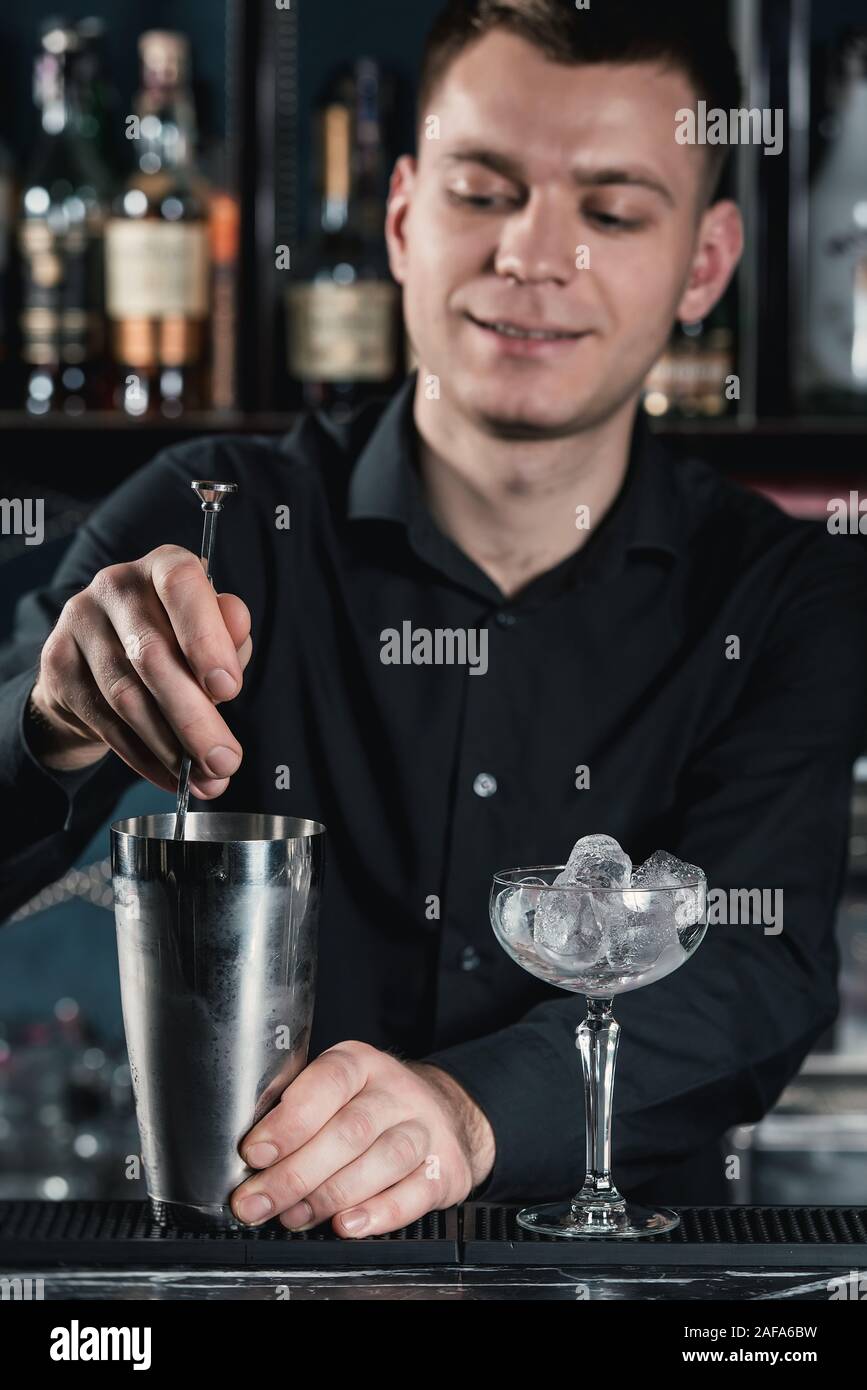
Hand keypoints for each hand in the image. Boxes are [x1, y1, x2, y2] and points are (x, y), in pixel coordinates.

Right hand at [29, 544, 250, 796]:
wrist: (102, 659)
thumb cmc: (175, 641)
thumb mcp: (212, 634)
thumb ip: (229, 635)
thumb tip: (238, 628)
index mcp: (162, 566)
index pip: (181, 585)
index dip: (205, 637)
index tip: (229, 690)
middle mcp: (116, 585)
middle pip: (151, 654)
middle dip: (195, 717)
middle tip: (225, 760)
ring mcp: (80, 623)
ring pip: (126, 695)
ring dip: (171, 746)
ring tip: (206, 778)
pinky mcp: (58, 665)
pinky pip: (104, 721)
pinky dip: (143, 757)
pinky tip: (171, 777)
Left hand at [231, 1040, 495, 1236]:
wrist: (443, 1113)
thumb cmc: (370, 1106)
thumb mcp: (335, 1092)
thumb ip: (298, 1114)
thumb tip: (252, 1160)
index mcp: (360, 1064)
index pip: (327, 1083)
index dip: (289, 1121)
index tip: (255, 1154)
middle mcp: (397, 1091)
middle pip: (351, 1130)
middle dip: (296, 1173)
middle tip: (260, 1201)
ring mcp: (426, 1128)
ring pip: (384, 1159)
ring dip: (332, 1196)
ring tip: (296, 1216)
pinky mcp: (446, 1168)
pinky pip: (415, 1193)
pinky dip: (379, 1213)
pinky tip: (348, 1224)